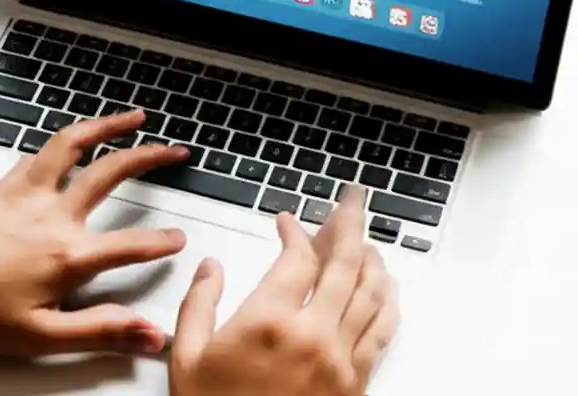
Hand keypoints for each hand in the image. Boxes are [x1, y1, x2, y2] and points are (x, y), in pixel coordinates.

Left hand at [0, 110, 189, 356]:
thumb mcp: (43, 337)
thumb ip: (101, 331)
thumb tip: (148, 335)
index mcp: (66, 256)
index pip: (131, 244)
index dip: (162, 242)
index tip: (178, 239)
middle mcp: (51, 217)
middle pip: (111, 173)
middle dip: (150, 156)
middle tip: (175, 150)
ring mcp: (26, 196)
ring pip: (73, 144)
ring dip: (106, 126)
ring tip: (131, 117)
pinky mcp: (3, 190)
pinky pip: (38, 154)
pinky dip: (61, 141)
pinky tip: (69, 140)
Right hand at [168, 188, 399, 395]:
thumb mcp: (187, 358)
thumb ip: (199, 304)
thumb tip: (211, 268)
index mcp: (268, 321)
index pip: (298, 257)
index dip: (296, 231)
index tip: (289, 222)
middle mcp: (312, 335)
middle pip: (346, 262)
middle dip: (351, 222)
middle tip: (353, 199)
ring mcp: (340, 359)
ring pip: (372, 292)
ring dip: (373, 258)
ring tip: (368, 240)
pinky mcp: (356, 383)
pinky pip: (384, 330)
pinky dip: (389, 301)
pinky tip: (387, 289)